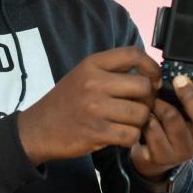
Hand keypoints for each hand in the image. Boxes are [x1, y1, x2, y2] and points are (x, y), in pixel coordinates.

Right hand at [17, 47, 160, 164]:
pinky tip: (121, 135)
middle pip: (143, 86)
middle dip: (149, 99)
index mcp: (92, 64)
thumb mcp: (83, 75)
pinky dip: (131, 137)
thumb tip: (150, 74)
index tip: (154, 78)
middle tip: (142, 106)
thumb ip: (112, 71)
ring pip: (141, 113)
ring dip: (140, 121)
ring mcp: (95, 108)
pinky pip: (131, 134)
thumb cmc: (65, 101)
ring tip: (129, 122)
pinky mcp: (97, 132)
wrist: (38, 128)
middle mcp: (94, 83)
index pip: (133, 54)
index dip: (152, 66)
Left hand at [130, 77, 192, 179]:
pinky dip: (146, 115)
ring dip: (160, 103)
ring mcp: (184, 152)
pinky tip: (144, 115)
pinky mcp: (163, 156)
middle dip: (191, 97)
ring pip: (172, 118)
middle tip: (179, 79)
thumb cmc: (175, 123)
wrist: (153, 153)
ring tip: (153, 99)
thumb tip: (182, 75)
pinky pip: (152, 128)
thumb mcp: (188, 111)